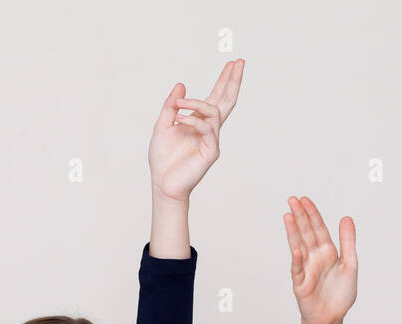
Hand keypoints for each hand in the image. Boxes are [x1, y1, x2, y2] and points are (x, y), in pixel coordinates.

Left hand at [149, 59, 243, 202]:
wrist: (162, 183)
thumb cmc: (163, 158)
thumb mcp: (162, 125)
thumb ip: (171, 106)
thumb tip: (181, 86)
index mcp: (199, 122)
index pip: (216, 98)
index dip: (224, 80)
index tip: (233, 64)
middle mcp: (209, 129)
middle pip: (226, 101)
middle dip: (232, 81)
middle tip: (239, 62)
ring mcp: (212, 140)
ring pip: (214, 112)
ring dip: (197, 104)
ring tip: (180, 105)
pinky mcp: (211, 152)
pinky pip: (207, 129)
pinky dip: (193, 120)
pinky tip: (180, 119)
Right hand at [284, 196, 357, 323]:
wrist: (332, 319)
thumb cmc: (340, 295)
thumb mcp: (350, 265)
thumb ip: (348, 242)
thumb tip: (346, 218)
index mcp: (328, 252)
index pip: (318, 229)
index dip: (312, 214)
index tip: (305, 200)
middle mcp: (315, 258)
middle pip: (306, 233)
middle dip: (300, 217)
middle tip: (292, 200)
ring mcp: (306, 269)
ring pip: (298, 246)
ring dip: (293, 232)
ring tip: (288, 216)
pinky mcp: (300, 284)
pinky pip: (298, 270)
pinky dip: (298, 260)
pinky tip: (297, 249)